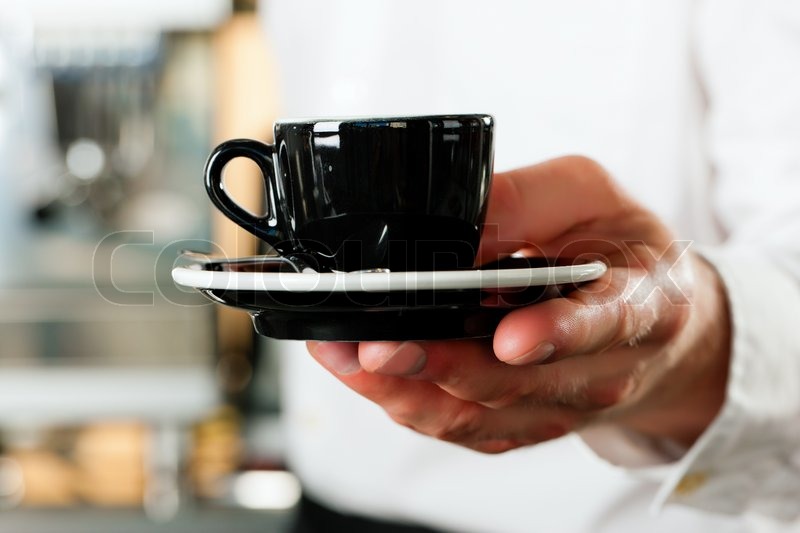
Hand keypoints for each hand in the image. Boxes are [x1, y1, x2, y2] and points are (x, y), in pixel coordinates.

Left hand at [307, 156, 730, 452]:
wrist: (652, 317)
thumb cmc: (619, 248)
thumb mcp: (590, 195)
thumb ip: (529, 202)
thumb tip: (458, 225)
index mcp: (639, 304)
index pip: (603, 324)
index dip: (555, 334)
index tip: (508, 337)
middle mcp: (604, 370)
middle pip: (518, 383)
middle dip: (441, 366)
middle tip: (375, 346)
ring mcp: (560, 405)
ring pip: (478, 415)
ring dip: (407, 391)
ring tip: (346, 357)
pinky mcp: (524, 421)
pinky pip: (463, 428)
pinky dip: (409, 404)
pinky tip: (366, 375)